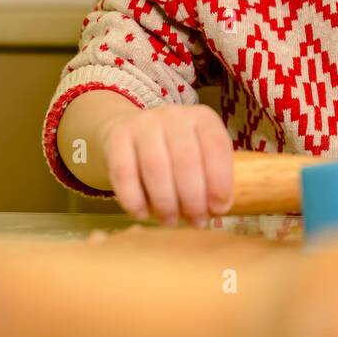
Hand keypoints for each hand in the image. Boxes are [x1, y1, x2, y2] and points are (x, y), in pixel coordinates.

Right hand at [99, 103, 234, 224]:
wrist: (130, 130)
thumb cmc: (175, 150)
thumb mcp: (200, 152)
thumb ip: (210, 176)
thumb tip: (217, 209)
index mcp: (202, 118)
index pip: (216, 146)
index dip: (220, 181)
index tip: (218, 209)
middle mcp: (174, 116)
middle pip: (185, 159)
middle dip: (193, 198)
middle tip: (194, 220)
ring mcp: (143, 124)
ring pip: (156, 167)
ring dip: (165, 202)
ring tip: (170, 220)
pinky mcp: (117, 138)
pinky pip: (124, 173)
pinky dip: (134, 199)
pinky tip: (143, 214)